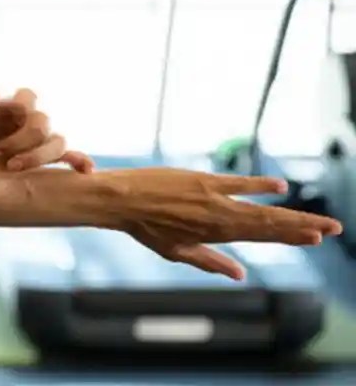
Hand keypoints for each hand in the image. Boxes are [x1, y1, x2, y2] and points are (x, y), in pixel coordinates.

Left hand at [0, 88, 93, 173]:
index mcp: (12, 108)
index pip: (27, 97)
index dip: (15, 111)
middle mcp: (31, 121)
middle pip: (42, 122)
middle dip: (21, 140)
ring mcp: (42, 141)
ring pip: (58, 141)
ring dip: (39, 156)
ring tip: (13, 169)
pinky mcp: (49, 159)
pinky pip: (71, 157)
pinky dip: (80, 161)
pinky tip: (84, 171)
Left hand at [106, 168, 344, 279]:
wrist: (121, 200)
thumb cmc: (146, 227)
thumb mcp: (177, 252)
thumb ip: (211, 262)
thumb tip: (239, 275)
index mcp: (214, 234)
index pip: (260, 237)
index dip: (290, 238)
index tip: (316, 239)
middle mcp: (219, 216)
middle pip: (269, 224)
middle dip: (302, 228)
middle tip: (333, 230)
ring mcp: (212, 196)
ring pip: (260, 207)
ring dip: (291, 213)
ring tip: (317, 219)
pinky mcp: (201, 179)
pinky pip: (237, 182)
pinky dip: (259, 185)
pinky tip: (280, 187)